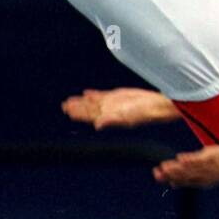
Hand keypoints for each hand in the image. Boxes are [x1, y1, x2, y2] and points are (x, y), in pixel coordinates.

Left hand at [61, 88, 176, 129]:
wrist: (155, 106)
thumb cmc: (143, 114)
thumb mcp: (126, 118)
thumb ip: (111, 121)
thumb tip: (97, 126)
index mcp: (108, 117)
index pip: (89, 116)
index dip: (79, 114)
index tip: (68, 111)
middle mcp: (108, 111)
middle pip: (88, 110)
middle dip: (76, 108)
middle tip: (64, 106)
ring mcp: (112, 103)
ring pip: (93, 102)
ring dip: (82, 102)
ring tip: (70, 101)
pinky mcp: (118, 96)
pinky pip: (102, 95)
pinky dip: (93, 94)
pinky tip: (86, 93)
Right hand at [152, 145, 218, 187]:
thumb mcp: (204, 175)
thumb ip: (188, 178)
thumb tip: (173, 184)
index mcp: (200, 180)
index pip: (182, 180)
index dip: (169, 178)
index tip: (156, 176)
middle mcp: (203, 176)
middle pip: (183, 176)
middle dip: (169, 174)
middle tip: (156, 173)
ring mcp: (207, 168)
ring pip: (188, 169)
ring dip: (175, 169)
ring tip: (164, 166)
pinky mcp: (212, 158)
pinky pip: (199, 160)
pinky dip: (189, 160)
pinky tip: (179, 158)